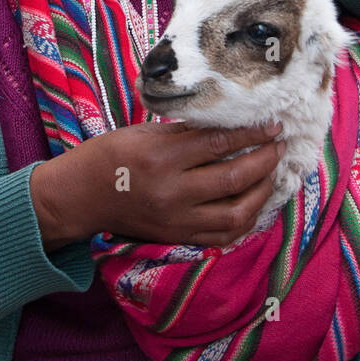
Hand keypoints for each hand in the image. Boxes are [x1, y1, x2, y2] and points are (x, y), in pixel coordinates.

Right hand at [30, 120, 285, 250]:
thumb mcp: (145, 132)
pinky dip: (245, 220)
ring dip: (261, 193)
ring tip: (271, 175)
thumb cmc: (111, 155)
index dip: (252, 133)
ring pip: (236, 213)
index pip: (219, 143)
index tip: (273, 125)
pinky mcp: (178, 236)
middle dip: (264, 160)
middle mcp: (172, 191)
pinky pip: (223, 235)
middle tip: (278, 146)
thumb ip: (186, 131)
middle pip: (234, 178)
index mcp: (162, 156)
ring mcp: (177, 219)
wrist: (81, 196)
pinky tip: (254, 203)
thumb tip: (229, 124)